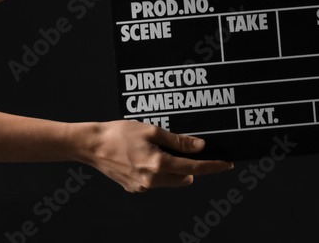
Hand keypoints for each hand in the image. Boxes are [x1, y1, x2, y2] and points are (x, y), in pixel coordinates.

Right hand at [75, 120, 232, 192]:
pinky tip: (148, 155)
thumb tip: (200, 147)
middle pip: (185, 176)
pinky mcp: (134, 188)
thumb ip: (178, 141)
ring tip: (161, 148)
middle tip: (188, 147)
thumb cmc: (120, 134)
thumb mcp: (153, 131)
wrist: (91, 145)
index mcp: (158, 164)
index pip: (194, 168)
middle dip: (191, 165)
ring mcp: (142, 187)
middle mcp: (151, 180)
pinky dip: (160, 170)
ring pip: (171, 180)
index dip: (213, 166)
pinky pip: (156, 181)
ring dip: (175, 168)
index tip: (228, 164)